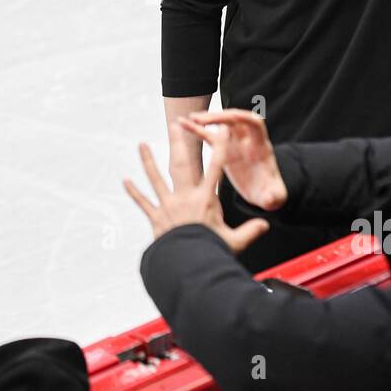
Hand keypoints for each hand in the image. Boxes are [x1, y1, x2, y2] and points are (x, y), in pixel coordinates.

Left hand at [123, 121, 268, 254]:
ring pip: (156, 178)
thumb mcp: (234, 242)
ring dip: (148, 161)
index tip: (220, 131)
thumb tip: (265, 225)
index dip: (219, 149)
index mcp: (205, 200)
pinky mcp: (156, 218)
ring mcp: (168, 206)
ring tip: (141, 144)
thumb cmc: (211, 253)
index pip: (216, 169)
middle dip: (178, 143)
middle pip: (182, 164)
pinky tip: (125, 181)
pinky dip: (134, 192)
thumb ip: (249, 231)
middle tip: (175, 125)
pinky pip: (143, 203)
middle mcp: (185, 197)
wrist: (186, 265)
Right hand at [178, 109, 287, 211]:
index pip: (255, 124)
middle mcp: (248, 140)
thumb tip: (270, 199)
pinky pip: (210, 135)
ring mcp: (235, 142)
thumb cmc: (270, 193)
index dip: (243, 118)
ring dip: (206, 119)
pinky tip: (184, 125)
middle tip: (200, 119)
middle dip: (218, 117)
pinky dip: (197, 129)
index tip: (230, 118)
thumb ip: (273, 197)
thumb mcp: (274, 197)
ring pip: (220, 124)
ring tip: (188, 118)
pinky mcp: (224, 149)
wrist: (263, 192)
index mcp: (260, 147)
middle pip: (235, 119)